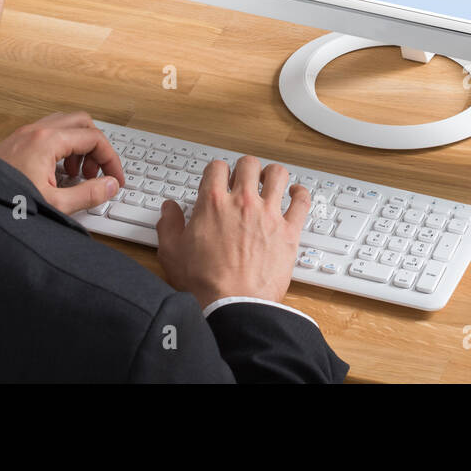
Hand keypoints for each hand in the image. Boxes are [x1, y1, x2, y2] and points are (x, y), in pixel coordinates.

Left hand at [0, 111, 123, 214]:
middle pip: (82, 123)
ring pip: (65, 125)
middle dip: (96, 147)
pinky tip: (59, 171)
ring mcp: (24, 134)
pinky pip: (49, 133)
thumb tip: (109, 186)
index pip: (94, 138)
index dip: (110, 159)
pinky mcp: (17, 142)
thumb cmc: (4, 202)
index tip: (114, 178)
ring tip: (78, 173)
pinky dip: (62, 146)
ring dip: (79, 145)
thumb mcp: (54, 204)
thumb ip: (88, 194)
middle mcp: (36, 131)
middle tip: (97, 172)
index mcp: (47, 141)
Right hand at [155, 155, 309, 308]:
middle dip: (245, 168)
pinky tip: (295, 194)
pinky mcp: (289, 231)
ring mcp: (268, 214)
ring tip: (269, 182)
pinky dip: (300, 193)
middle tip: (243, 180)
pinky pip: (301, 201)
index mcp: (213, 203)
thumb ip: (169, 225)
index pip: (217, 167)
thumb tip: (169, 209)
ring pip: (277, 174)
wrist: (233, 305)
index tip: (218, 181)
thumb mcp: (172, 252)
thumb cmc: (204, 283)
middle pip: (248, 164)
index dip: (217, 172)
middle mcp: (242, 202)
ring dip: (272, 175)